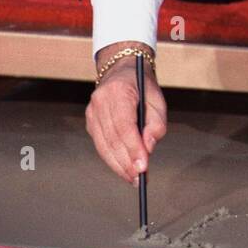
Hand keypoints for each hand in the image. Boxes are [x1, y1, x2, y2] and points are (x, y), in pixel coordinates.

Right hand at [86, 43, 167, 183]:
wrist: (122, 69)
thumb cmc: (142, 85)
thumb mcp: (157, 99)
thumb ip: (156, 123)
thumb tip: (149, 148)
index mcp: (118, 92)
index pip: (124, 126)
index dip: (133, 148)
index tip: (143, 166)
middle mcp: (100, 101)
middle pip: (112, 139)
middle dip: (126, 162)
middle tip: (139, 178)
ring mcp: (92, 111)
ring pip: (103, 145)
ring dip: (118, 165)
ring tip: (133, 178)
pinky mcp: (90, 120)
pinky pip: (100, 144)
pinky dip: (111, 158)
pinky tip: (123, 168)